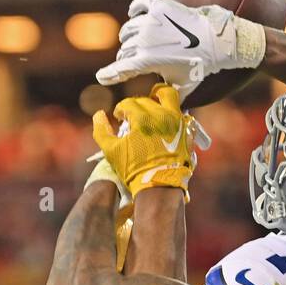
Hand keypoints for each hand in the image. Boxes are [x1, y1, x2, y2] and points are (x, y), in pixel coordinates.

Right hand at [91, 83, 209, 198]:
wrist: (160, 187)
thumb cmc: (135, 171)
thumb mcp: (112, 152)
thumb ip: (101, 131)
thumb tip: (98, 115)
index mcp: (142, 119)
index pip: (128, 103)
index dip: (121, 109)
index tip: (119, 117)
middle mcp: (161, 116)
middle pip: (146, 100)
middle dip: (136, 105)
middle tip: (132, 117)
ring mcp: (177, 122)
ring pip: (169, 96)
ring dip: (158, 96)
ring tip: (153, 104)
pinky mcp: (187, 131)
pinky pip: (181, 113)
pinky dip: (173, 112)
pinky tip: (166, 120)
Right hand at [96, 0, 265, 100]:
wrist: (217, 42)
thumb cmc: (200, 67)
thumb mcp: (182, 87)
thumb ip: (166, 98)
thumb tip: (159, 111)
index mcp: (146, 61)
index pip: (120, 68)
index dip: (109, 75)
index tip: (102, 77)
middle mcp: (143, 40)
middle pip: (125, 49)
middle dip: (127, 57)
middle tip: (135, 61)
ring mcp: (151, 21)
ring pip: (129, 29)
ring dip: (130, 37)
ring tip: (137, 40)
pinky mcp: (160, 6)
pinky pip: (140, 3)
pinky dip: (136, 9)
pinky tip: (135, 13)